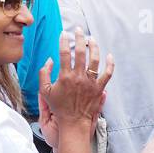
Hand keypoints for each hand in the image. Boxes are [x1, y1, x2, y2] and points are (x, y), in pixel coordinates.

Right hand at [38, 28, 112, 148]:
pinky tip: (109, 56)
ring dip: (94, 47)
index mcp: (65, 77)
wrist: (73, 122)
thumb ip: (44, 74)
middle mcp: (79, 77)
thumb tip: (49, 60)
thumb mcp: (45, 92)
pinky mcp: (99, 88)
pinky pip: (107, 74)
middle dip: (80, 38)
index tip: (63, 33)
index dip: (64, 41)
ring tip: (92, 40)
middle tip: (79, 30)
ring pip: (95, 60)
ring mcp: (90, 82)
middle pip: (81, 52)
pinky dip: (110, 64)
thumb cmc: (58, 107)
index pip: (64, 53)